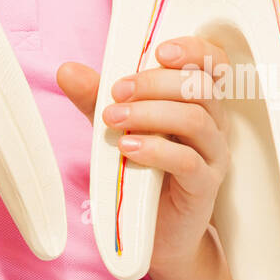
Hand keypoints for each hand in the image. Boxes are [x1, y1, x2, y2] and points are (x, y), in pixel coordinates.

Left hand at [56, 35, 231, 278]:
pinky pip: (189, 162)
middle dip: (154, 83)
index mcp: (197, 101)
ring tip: (114, 119)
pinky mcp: (206, 187)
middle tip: (116, 93)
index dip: (194, 50)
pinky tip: (129, 148)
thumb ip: (95, 98)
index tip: (159, 51)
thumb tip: (67, 70)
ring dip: (151, 113)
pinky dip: (157, 150)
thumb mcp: (114, 126)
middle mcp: (213, 123)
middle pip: (199, 87)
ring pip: (196, 120)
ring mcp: (213, 155)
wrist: (153, 229)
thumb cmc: (140, 169)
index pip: (212, 64)